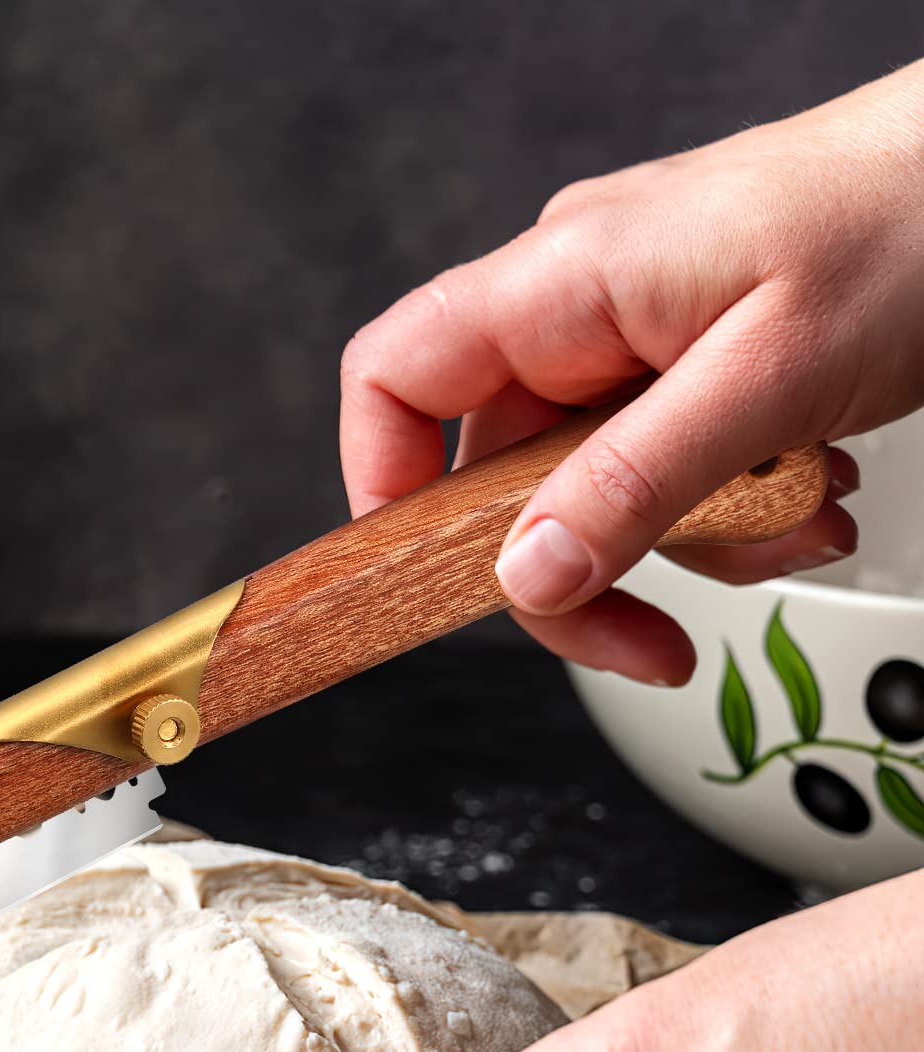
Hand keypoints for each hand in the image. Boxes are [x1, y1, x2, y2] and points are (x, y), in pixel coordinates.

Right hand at [338, 65, 923, 684]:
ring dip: (684, 539)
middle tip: (649, 631)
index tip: (434, 578)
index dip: (385, 486)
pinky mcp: (681, 361)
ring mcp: (628, 333)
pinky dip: (724, 508)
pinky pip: (656, 468)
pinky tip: (798, 490)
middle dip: (584, 562)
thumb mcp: (770, 374)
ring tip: (786, 520)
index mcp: (562, 280)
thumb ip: (637, 482)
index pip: (394, 380)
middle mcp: (575, 305)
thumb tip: (528, 576)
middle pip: (500, 472)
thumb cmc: (913, 214)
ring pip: (591, 487)